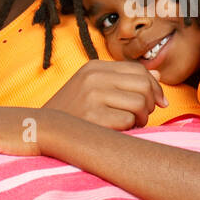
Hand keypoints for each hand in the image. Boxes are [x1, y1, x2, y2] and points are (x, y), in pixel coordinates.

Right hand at [42, 60, 165, 129]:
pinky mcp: (92, 117)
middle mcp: (93, 77)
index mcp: (94, 67)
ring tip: (130, 124)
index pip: (139, 70)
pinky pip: (128, 121)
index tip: (159, 102)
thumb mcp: (93, 88)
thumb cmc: (72, 112)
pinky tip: (117, 132)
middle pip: (144, 85)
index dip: (154, 87)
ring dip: (141, 118)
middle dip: (151, 103)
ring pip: (140, 103)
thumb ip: (123, 80)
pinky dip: (128, 129)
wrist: (40, 130)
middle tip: (142, 116)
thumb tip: (157, 75)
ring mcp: (91, 96)